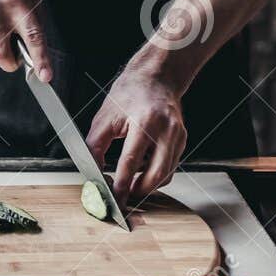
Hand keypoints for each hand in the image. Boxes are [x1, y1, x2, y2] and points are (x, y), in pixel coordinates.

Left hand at [85, 64, 187, 202]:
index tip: (115, 198)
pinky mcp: (182, 140)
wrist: (155, 77)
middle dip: (139, 191)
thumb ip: (96, 145)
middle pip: (156, 174)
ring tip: (131, 185)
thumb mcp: (105, 117)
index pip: (131, 161)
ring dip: (149, 185)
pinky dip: (157, 174)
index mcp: (144, 122)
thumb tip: (93, 170)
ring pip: (167, 174)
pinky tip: (142, 171)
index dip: (122, 183)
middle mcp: (166, 130)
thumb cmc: (129, 94)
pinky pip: (171, 166)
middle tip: (124, 197)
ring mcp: (178, 135)